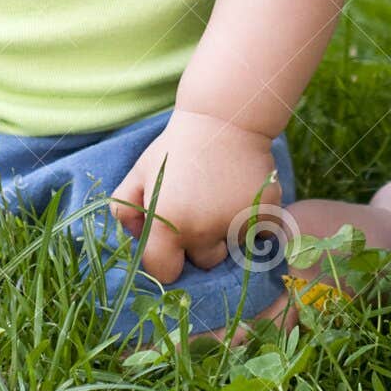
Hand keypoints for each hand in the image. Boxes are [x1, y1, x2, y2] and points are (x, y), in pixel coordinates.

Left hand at [109, 109, 280, 282]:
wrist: (224, 117)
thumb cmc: (177, 147)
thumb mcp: (140, 171)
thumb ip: (124, 208)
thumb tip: (135, 238)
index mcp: (168, 225)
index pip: (164, 273)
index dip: (165, 261)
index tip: (170, 246)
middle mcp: (203, 231)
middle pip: (204, 262)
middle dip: (200, 245)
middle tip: (199, 210)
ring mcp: (237, 224)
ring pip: (232, 248)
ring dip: (227, 233)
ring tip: (221, 198)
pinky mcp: (266, 214)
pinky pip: (259, 234)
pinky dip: (253, 222)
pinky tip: (241, 195)